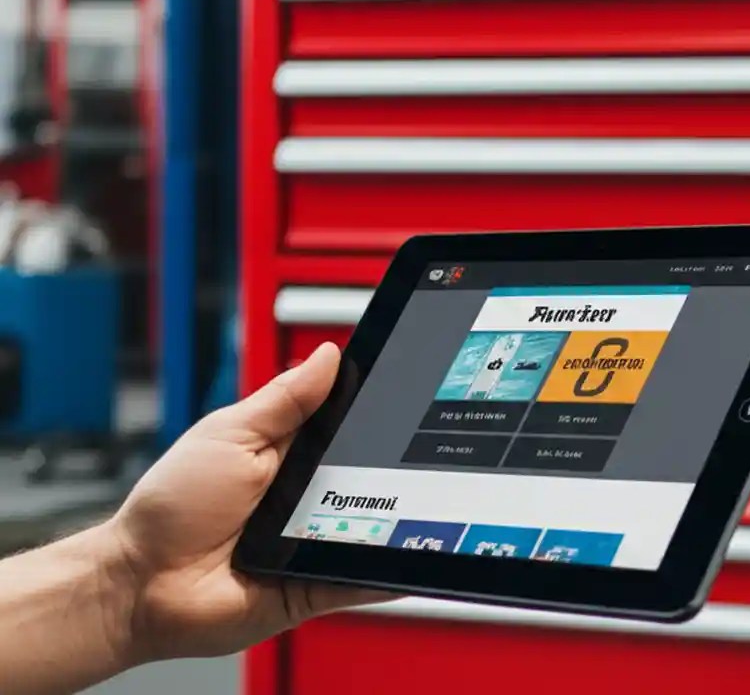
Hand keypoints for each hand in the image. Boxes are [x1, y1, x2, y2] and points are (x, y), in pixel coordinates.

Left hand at [107, 343, 393, 661]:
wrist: (141, 585)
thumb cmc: (171, 508)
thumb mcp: (229, 435)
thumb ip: (285, 400)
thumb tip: (329, 356)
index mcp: (290, 452)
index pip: (348, 424)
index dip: (377, 410)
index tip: (407, 393)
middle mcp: (309, 496)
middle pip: (371, 473)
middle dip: (393, 462)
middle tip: (413, 452)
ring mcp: (316, 541)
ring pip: (376, 524)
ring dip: (395, 515)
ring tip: (416, 499)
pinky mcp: (318, 584)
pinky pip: (365, 577)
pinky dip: (389, 569)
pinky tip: (412, 551)